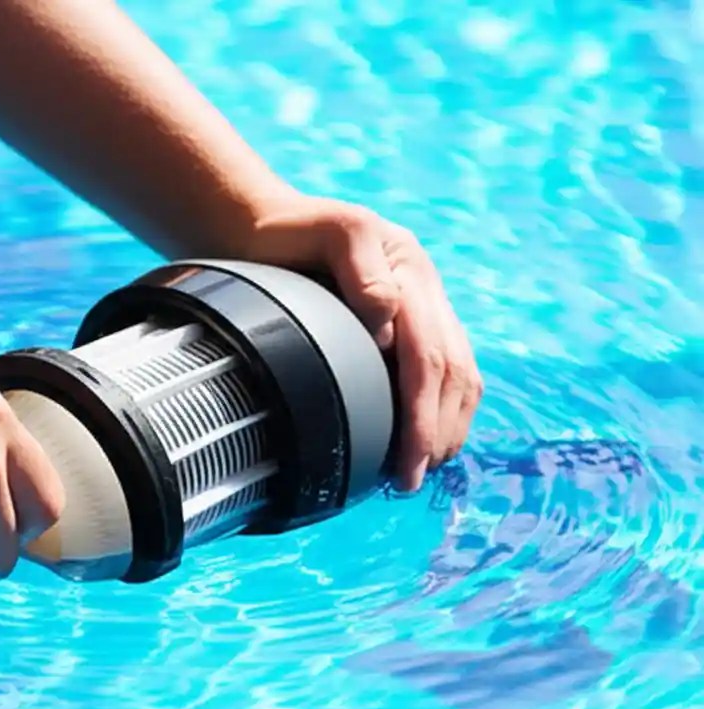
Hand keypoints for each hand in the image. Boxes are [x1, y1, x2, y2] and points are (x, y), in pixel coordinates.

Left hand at [225, 193, 482, 492]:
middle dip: (438, 432)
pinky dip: (436, 409)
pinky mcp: (403, 322)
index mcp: (411, 270)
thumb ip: (362, 271)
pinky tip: (420, 440)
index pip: (431, 355)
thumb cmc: (284, 231)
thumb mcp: (327, 231)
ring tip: (421, 470)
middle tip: (411, 481)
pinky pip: (437, 370)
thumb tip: (389, 327)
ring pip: (456, 374)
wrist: (256, 224)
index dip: (424, 412)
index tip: (410, 459)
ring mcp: (417, 305)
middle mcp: (423, 289)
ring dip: (446, 426)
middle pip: (452, 372)